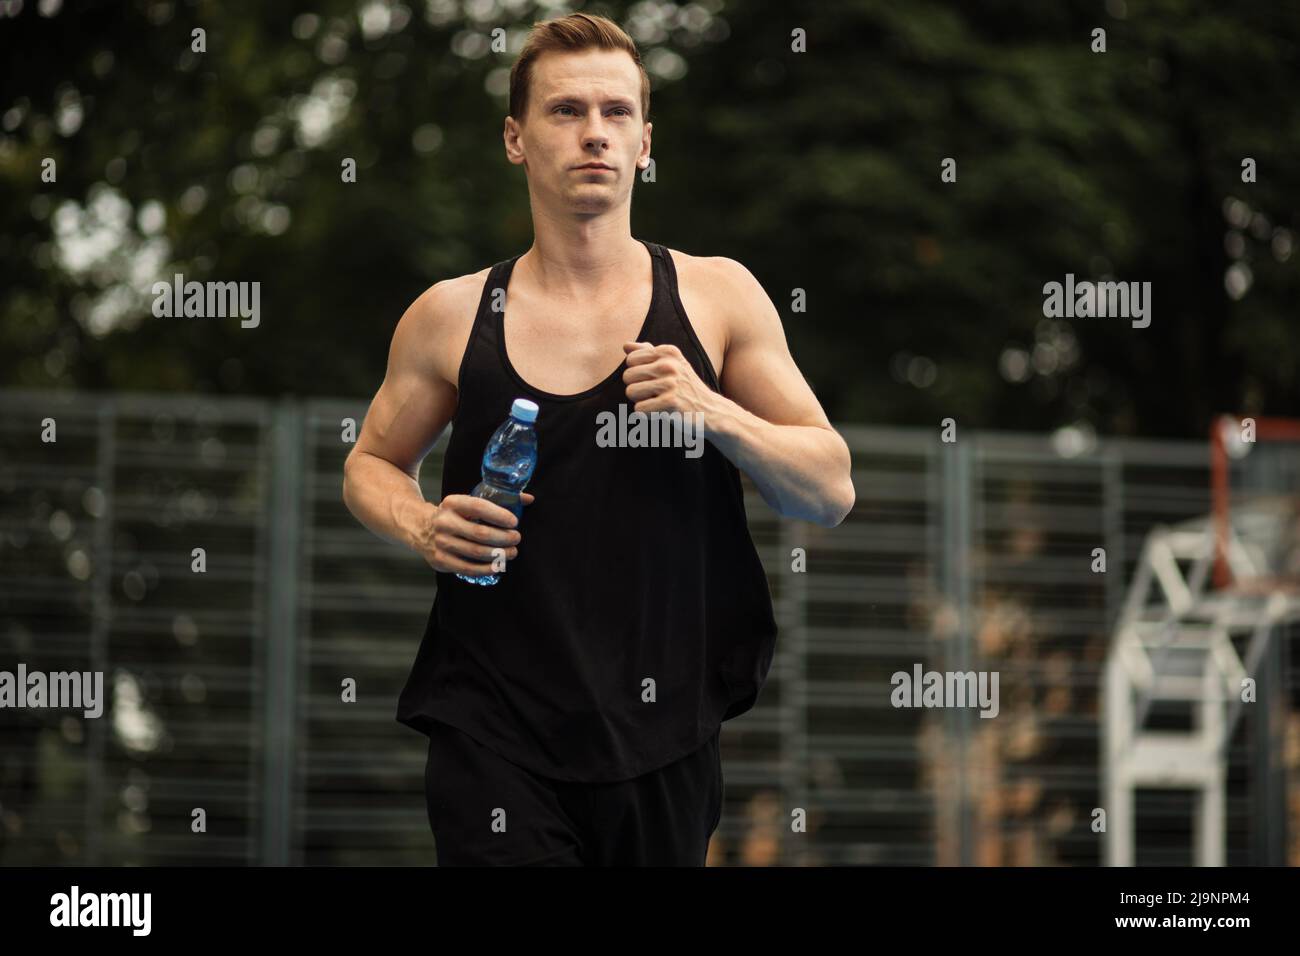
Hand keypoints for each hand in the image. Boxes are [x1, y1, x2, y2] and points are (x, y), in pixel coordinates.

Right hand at [413, 492, 534, 575]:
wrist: (419, 527)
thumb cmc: (454, 514)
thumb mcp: (468, 502)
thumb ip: (498, 500)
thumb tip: (529, 499)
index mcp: (452, 503)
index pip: (479, 507)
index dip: (499, 515)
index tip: (514, 521)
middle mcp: (444, 522)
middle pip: (480, 533)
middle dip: (503, 538)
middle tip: (516, 538)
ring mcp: (441, 543)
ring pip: (476, 552)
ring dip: (498, 554)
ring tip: (511, 552)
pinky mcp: (440, 560)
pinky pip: (466, 568)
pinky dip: (485, 569)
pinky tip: (498, 566)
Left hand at [621, 341, 714, 416]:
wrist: (710, 410)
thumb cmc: (686, 386)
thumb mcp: (672, 364)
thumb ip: (648, 353)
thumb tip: (625, 345)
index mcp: (668, 352)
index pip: (631, 359)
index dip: (637, 373)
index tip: (654, 379)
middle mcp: (669, 365)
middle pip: (628, 376)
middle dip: (636, 387)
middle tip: (654, 393)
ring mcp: (670, 384)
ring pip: (631, 392)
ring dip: (641, 401)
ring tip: (658, 401)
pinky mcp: (670, 403)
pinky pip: (639, 409)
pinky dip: (646, 414)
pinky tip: (662, 411)